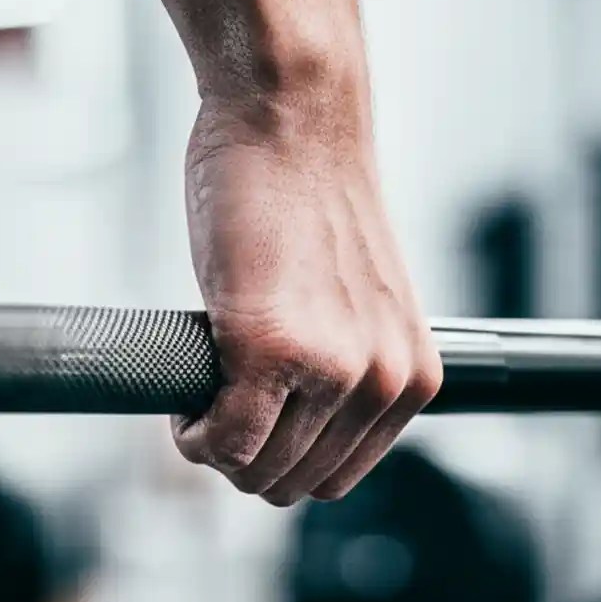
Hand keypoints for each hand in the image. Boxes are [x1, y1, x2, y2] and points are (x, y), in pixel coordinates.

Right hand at [172, 90, 442, 506]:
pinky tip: (188, 397)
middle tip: (217, 405)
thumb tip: (292, 428)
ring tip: (205, 389)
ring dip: (215, 444)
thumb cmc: (310, 198)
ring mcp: (330, 368)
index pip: (338, 475)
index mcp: (412, 376)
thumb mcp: (358, 306)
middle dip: (244, 456)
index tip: (251, 420)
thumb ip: (344, 369)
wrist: (291, 118)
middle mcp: (382, 380)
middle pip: (293, 482)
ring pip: (254, 470)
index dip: (281, 458)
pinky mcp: (268, 346)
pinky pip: (220, 442)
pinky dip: (192, 434)